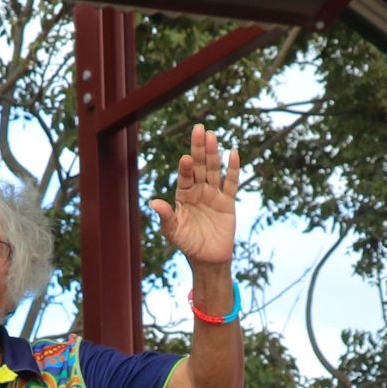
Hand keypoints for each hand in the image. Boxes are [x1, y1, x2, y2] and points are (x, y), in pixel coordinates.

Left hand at [147, 125, 237, 267]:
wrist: (207, 259)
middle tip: (199, 128)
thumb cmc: (187, 244)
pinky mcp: (228, 203)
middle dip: (199, 149)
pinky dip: (233, 170)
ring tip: (212, 135)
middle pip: (200, 166)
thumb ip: (166, 216)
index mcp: (183, 195)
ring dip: (214, 154)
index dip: (186, 167)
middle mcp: (198, 191)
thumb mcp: (173, 231)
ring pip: (214, 170)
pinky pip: (231, 183)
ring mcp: (214, 195)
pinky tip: (234, 153)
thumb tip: (152, 202)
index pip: (185, 177)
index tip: (186, 157)